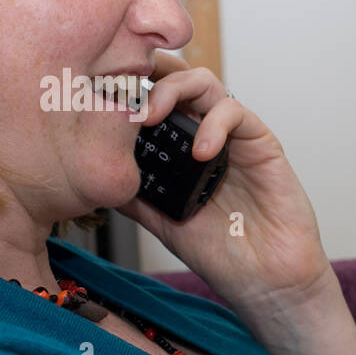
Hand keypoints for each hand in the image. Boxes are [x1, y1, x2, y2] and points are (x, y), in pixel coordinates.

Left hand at [115, 52, 331, 315]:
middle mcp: (207, 134)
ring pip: (206, 84)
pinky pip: (237, 114)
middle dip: (147, 72)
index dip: (130, 83)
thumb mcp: (162, 222)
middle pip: (177, 77)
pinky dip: (214, 123)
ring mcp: (234, 137)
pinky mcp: (263, 144)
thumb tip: (90, 176)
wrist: (265, 282)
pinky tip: (199, 152)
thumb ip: (134, 195)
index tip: (99, 87)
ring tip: (151, 116)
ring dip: (174, 89)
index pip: (154, 96)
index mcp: (181, 147)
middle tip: (121, 90)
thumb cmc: (223, 254)